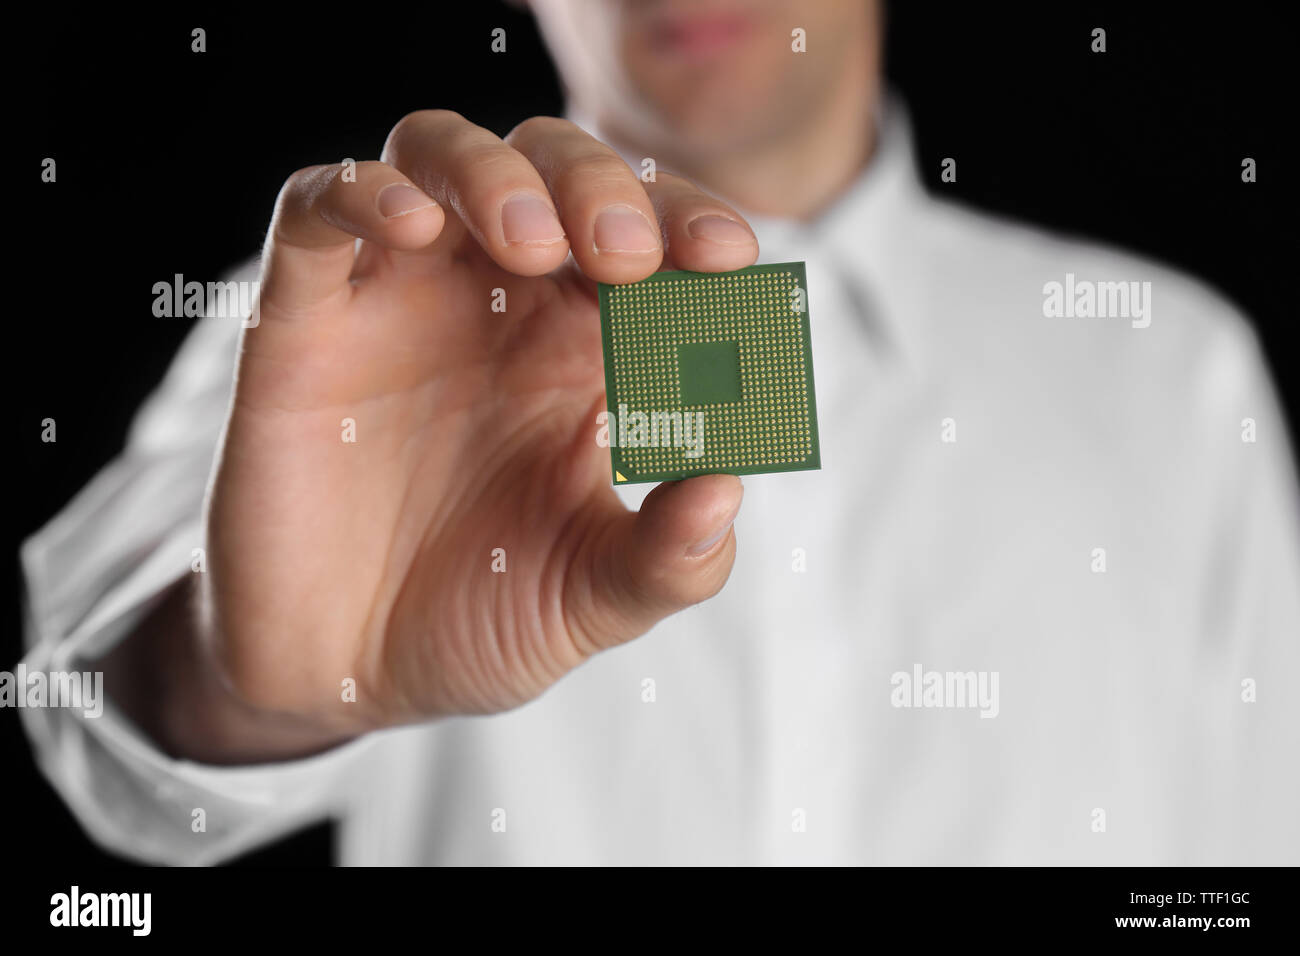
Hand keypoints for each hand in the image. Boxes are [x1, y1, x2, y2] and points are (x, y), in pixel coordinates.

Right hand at [203, 111, 756, 737]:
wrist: (349, 678)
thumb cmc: (478, 619)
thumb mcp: (593, 598)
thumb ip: (671, 558)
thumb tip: (730, 488)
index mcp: (580, 347)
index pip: (647, 237)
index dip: (689, 226)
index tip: (730, 260)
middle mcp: (495, 302)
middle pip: (550, 166)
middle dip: (599, 188)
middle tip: (628, 256)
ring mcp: (397, 299)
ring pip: (438, 154)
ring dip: (493, 173)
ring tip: (532, 241)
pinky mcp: (302, 321)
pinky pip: (316, 208)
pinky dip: (362, 192)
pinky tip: (413, 227)